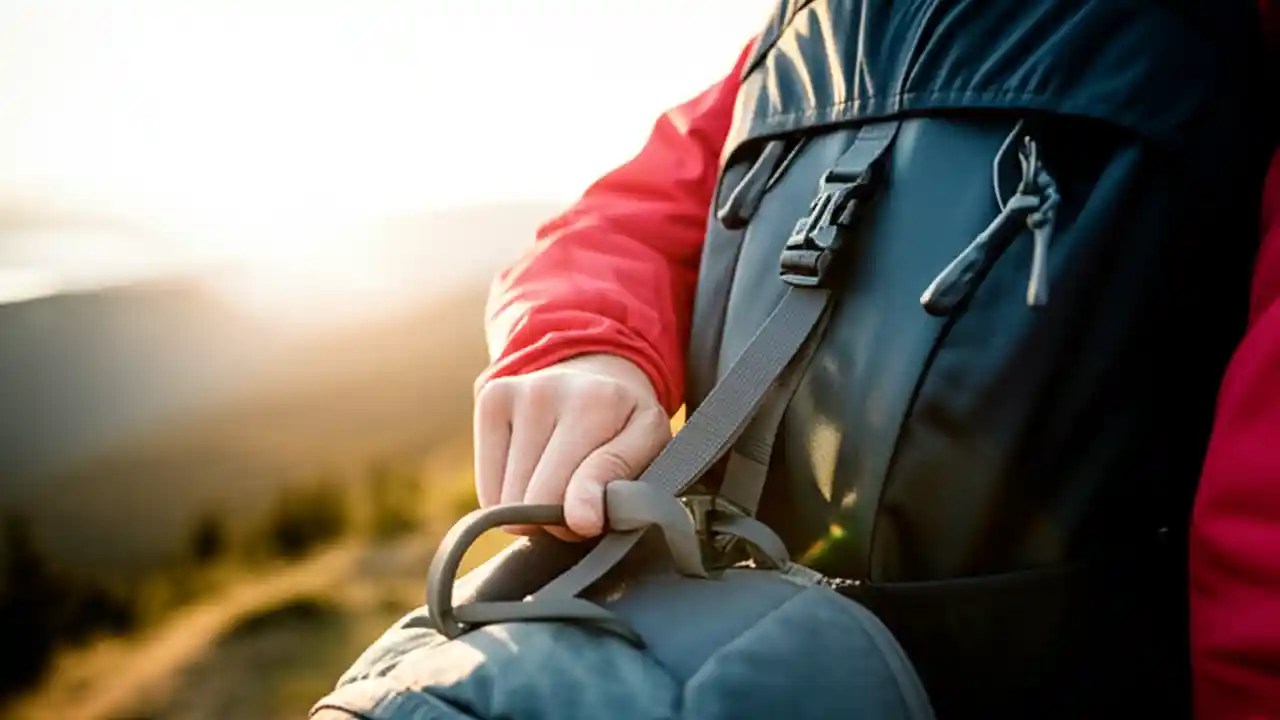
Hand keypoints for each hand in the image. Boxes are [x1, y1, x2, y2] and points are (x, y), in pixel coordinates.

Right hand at [473, 354, 670, 540]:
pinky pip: (485, 489)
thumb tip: (580, 520)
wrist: (600, 371)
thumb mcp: (648, 445)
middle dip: (555, 516)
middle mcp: (547, 391)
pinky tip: (531, 471)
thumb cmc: (627, 422)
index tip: (589, 522)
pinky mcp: (489, 398)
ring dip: (530, 508)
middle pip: (532, 501)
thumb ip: (617, 479)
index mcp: (596, 404)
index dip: (580, 521)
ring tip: (557, 478)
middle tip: (579, 497)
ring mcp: (512, 391)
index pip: (570, 489)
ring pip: (505, 500)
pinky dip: (507, 495)